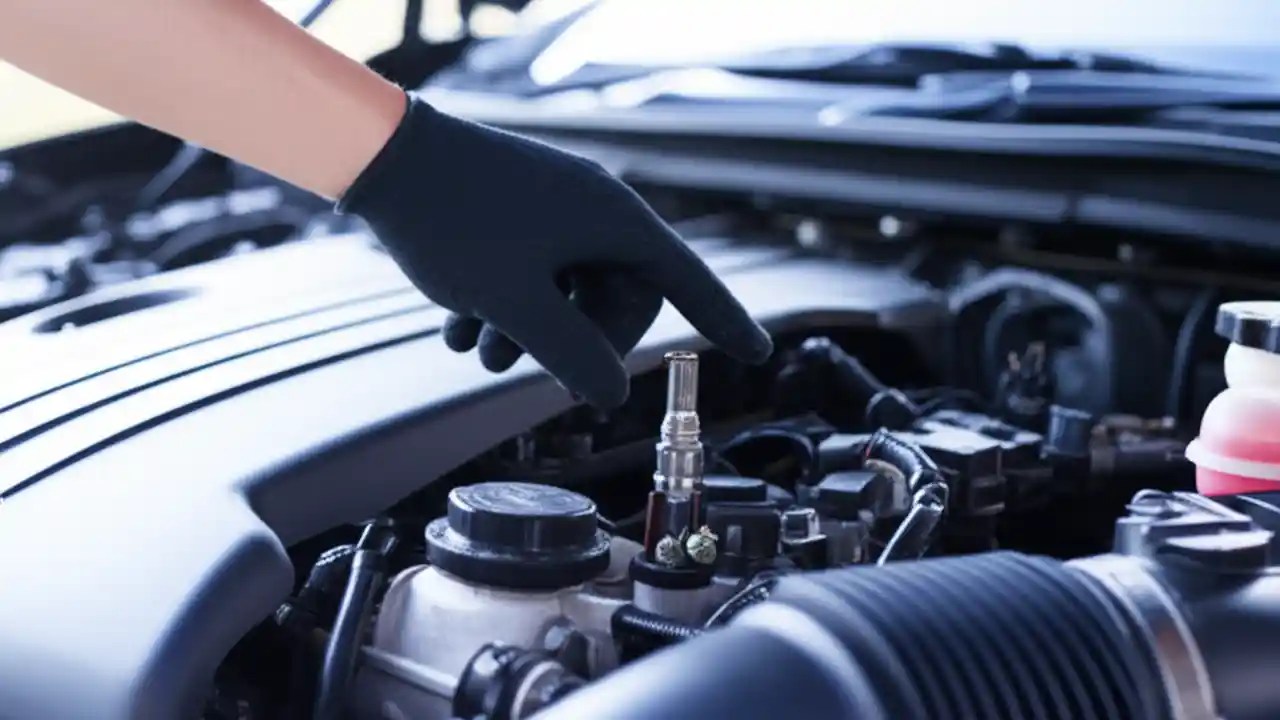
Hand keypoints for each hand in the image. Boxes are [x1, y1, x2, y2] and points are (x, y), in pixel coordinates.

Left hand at [340, 95, 772, 407]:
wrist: (380, 158)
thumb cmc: (452, 225)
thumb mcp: (516, 305)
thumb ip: (571, 356)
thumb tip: (613, 396)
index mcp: (614, 220)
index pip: (687, 280)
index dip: (725, 321)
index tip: (757, 352)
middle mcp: (595, 209)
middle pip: (619, 298)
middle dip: (576, 342)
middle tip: (524, 366)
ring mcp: (556, 208)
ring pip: (569, 292)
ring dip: (529, 332)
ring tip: (476, 350)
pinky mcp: (519, 212)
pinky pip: (536, 273)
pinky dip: (505, 307)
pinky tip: (458, 326)